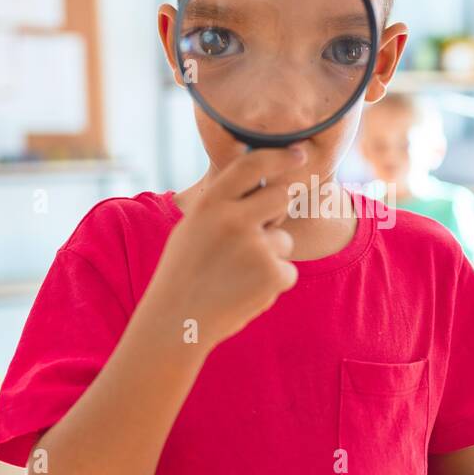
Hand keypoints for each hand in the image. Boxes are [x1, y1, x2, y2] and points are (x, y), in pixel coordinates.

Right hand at [147, 146, 305, 347]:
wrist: (176, 321)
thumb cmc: (184, 273)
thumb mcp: (192, 228)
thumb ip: (222, 206)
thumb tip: (257, 183)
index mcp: (211, 204)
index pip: (252, 165)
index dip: (278, 156)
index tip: (297, 153)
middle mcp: (234, 219)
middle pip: (281, 196)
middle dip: (281, 208)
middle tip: (265, 228)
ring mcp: (255, 247)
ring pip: (284, 240)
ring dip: (271, 256)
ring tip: (237, 276)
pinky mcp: (272, 274)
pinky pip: (287, 270)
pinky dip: (272, 283)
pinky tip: (245, 293)